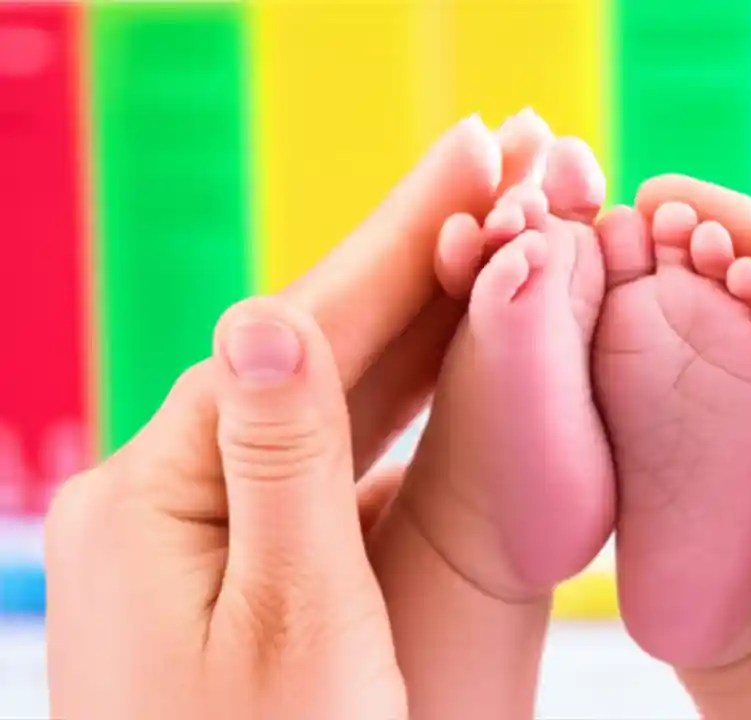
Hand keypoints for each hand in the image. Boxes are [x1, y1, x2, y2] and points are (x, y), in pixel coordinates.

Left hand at [43, 114, 554, 718]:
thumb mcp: (293, 631)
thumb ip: (281, 464)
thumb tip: (266, 310)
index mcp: (158, 496)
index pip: (299, 332)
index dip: (400, 240)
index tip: (478, 155)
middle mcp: (167, 495)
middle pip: (313, 347)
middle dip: (417, 256)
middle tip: (501, 164)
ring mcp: (203, 531)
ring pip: (327, 399)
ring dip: (417, 319)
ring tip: (493, 237)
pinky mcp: (243, 568)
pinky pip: (331, 461)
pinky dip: (401, 406)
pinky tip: (448, 361)